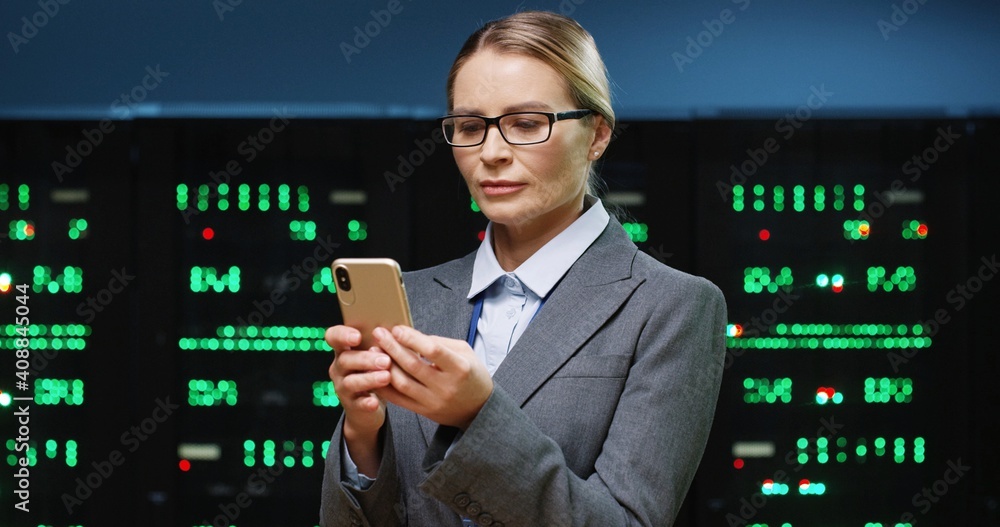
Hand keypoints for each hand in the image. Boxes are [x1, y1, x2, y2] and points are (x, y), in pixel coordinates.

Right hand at [325, 325, 390, 475]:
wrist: (370, 405)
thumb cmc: (377, 371)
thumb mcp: (378, 355)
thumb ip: (385, 344)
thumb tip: (402, 332)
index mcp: (345, 350)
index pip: (334, 337)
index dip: (342, 335)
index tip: (357, 337)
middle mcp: (340, 367)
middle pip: (345, 359)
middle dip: (365, 359)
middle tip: (385, 360)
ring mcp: (343, 387)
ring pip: (350, 382)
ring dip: (369, 378)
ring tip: (387, 376)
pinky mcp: (352, 405)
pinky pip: (357, 404)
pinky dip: (366, 402)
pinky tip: (375, 402)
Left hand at [372, 325, 492, 429]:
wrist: (478, 408)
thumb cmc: (472, 375)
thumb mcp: (465, 352)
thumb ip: (440, 342)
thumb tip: (411, 336)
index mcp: (460, 368)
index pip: (433, 351)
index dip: (412, 338)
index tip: (397, 329)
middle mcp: (446, 386)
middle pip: (413, 365)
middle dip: (392, 347)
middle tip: (379, 333)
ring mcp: (434, 401)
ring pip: (402, 383)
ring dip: (385, 365)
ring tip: (375, 350)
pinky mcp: (424, 411)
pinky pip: (398, 399)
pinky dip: (384, 385)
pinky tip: (375, 372)